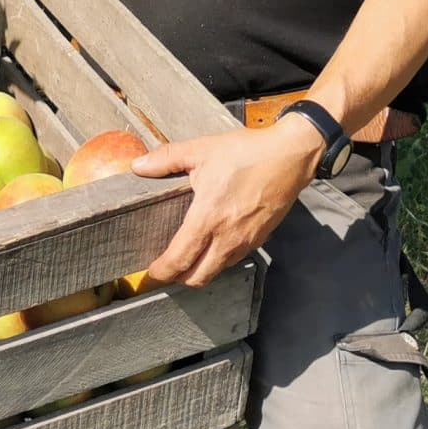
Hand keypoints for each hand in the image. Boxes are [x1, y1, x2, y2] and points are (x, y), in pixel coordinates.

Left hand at [132, 121, 319, 287]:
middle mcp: (227, 237)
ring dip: (200, 271)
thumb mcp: (201, 150)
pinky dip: (219, 260)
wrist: (290, 156)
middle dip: (179, 278)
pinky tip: (213, 245)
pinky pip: (234, 260)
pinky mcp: (260, 238)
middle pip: (198, 278)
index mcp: (208, 217)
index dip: (161, 272)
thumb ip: (166, 159)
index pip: (179, 260)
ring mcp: (246, 241)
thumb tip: (138, 166)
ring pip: (217, 271)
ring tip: (188, 259)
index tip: (150, 273)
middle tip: (166, 269)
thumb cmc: (247, 152)